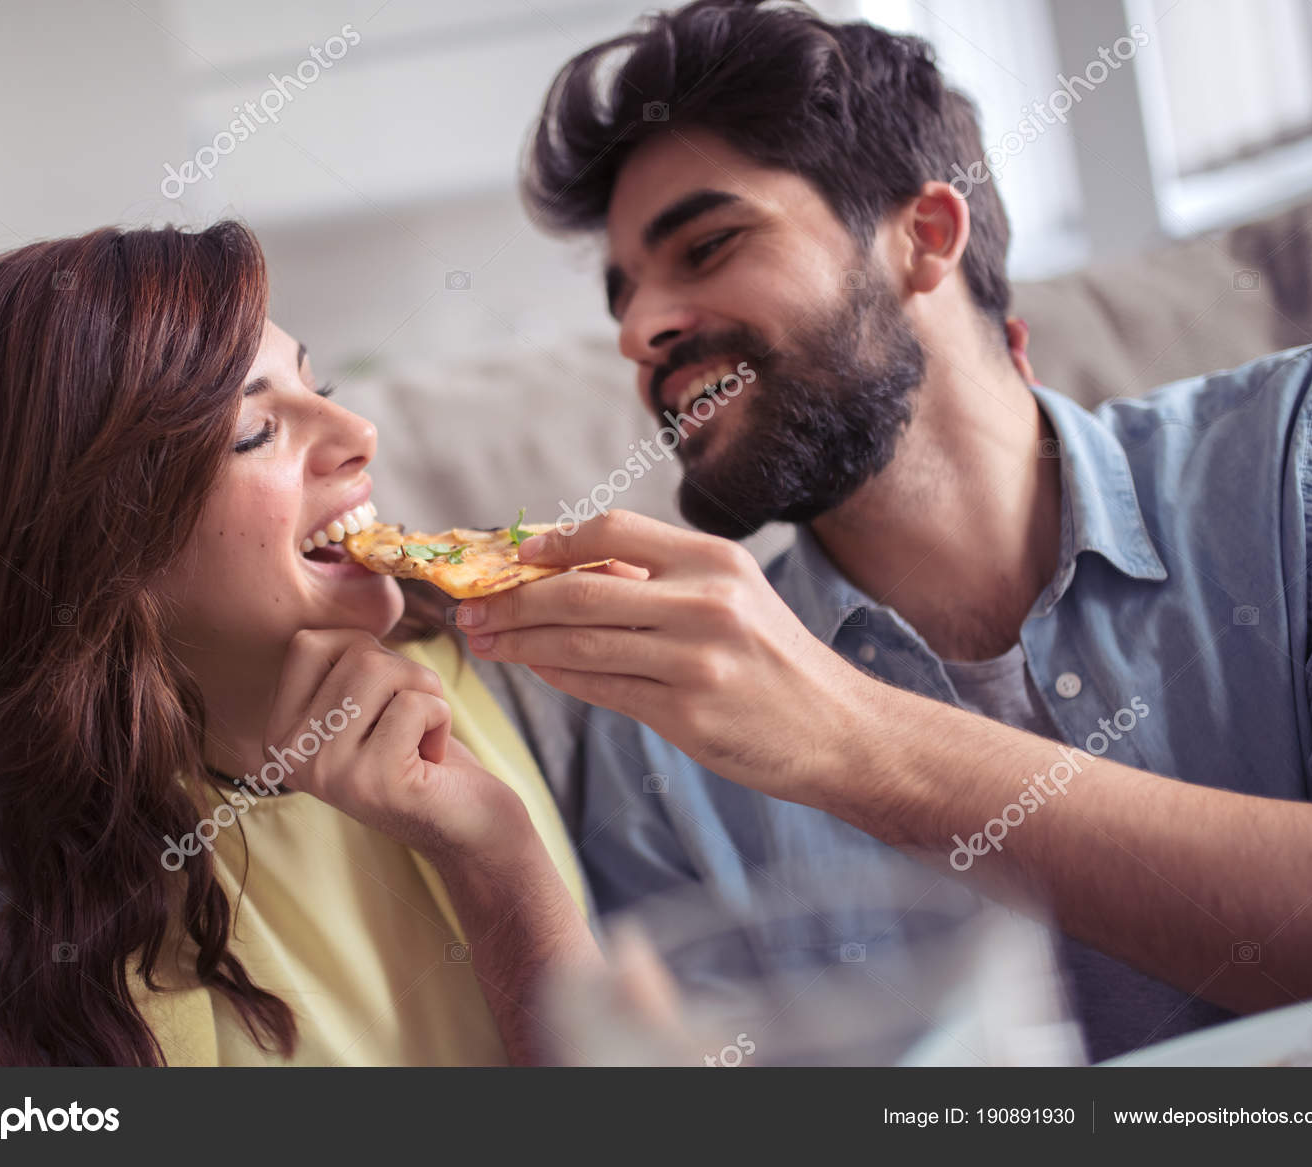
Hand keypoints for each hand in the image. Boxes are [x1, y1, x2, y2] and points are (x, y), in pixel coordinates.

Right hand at [264, 630, 532, 864]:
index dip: (366, 653)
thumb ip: (342, 663)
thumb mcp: (366, 703)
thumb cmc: (422, 751)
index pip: (310, 642)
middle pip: (356, 654)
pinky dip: (441, 720)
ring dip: (426, 695)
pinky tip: (432, 761)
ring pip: (384, 671)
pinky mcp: (375, 782)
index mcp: (278, 733)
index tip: (382, 704)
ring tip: (421, 740)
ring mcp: (328, 773)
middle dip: (406, 676)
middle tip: (411, 727)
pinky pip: (417, 703)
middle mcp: (289, 757)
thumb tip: (344, 580)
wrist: (469, 823)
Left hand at [456, 510, 855, 800]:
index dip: (550, 542)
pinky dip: (557, 677)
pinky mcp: (687, 714)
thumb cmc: (775, 663)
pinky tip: (534, 669)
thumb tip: (567, 570)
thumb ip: (658, 582)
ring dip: (520, 643)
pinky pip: (600, 689)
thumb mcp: (733, 598)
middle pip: (579, 591)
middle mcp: (705, 603)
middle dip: (512, 600)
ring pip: (579, 644)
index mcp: (714, 561)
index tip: (510, 557)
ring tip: (484, 642)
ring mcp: (696, 661)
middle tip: (471, 608)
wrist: (839, 731)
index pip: (611, 531)